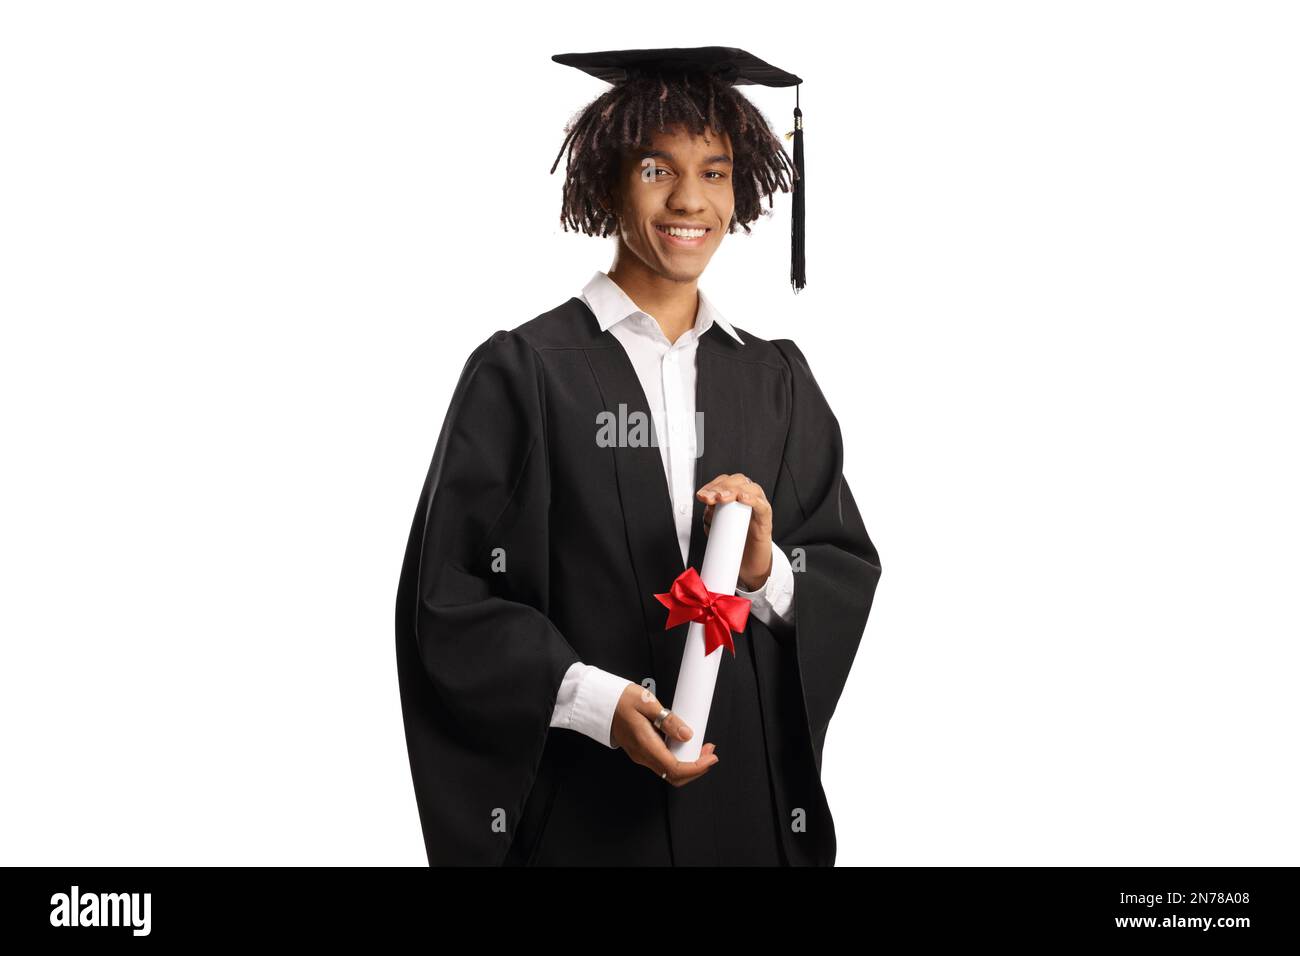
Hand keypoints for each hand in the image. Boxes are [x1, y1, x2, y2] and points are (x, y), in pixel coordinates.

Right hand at [610, 683, 718, 786]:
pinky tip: (684, 743)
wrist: (600, 702)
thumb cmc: (620, 700)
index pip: (675, 769)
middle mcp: (643, 755)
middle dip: (696, 768)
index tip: (710, 758)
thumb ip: (668, 720)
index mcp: (645, 745)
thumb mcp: (646, 702)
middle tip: (709, 751)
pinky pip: (663, 762)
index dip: (697, 767)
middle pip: (674, 776)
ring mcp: (641, 755)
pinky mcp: (642, 751)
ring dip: (688, 763)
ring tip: (700, 745)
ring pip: (669, 771)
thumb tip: (686, 734)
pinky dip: (678, 758)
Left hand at [696, 473, 772, 589]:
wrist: (749, 565)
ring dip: (734, 490)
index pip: (725, 482)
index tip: (702, 495)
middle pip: (738, 481)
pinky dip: (753, 500)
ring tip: (721, 498)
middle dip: (721, 487)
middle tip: (710, 497)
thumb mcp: (718, 528)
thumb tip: (707, 510)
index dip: (712, 485)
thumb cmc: (737, 544)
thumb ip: (712, 517)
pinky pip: (762, 506)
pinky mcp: (766, 519)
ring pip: (751, 488)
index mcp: (736, 499)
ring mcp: (758, 508)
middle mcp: (748, 499)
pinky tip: (742, 499)